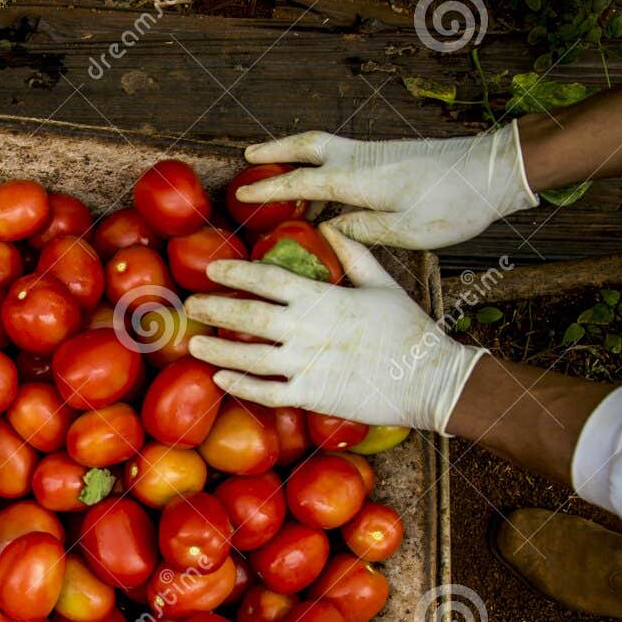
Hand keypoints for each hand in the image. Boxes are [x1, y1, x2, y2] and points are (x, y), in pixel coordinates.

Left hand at [184, 226, 486, 434]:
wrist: (430, 377)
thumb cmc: (408, 329)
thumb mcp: (382, 284)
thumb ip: (353, 254)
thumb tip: (329, 226)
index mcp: (323, 299)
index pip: (269, 279)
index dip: (236, 273)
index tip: (213, 269)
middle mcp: (308, 330)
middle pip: (249, 316)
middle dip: (216, 308)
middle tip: (191, 304)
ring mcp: (307, 365)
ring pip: (250, 356)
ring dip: (218, 349)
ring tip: (193, 343)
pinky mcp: (311, 395)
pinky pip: (268, 391)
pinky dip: (241, 385)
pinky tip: (221, 377)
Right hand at [236, 124, 537, 249]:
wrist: (494, 170)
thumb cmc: (454, 206)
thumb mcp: (408, 231)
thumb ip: (363, 229)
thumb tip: (329, 227)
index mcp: (362, 180)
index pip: (304, 181)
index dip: (271, 189)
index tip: (243, 196)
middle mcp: (364, 159)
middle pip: (309, 145)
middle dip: (276, 151)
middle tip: (249, 158)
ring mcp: (377, 154)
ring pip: (325, 146)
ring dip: (296, 155)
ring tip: (275, 172)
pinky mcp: (389, 155)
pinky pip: (342, 155)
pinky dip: (321, 162)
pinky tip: (323, 185)